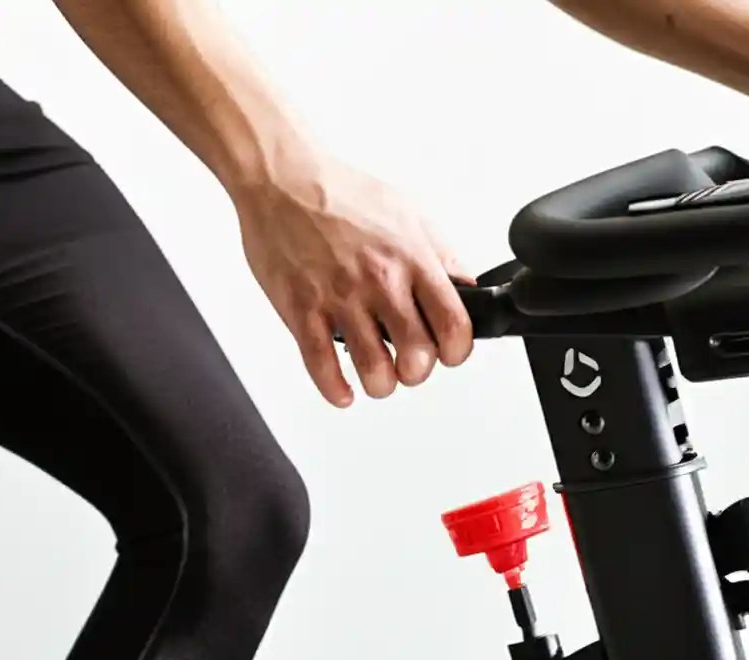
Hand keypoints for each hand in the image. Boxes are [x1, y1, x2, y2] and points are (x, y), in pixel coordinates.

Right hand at [236, 154, 474, 407]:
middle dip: (418, 372)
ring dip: (381, 384)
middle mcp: (379, 281)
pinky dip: (336, 389)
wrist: (282, 178)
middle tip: (410, 367)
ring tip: (379, 377)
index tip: (449, 354)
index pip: (453, 324)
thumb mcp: (408, 211)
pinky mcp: (301, 309)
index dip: (457, 351)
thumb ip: (441, 253)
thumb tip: (466, 285)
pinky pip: (320, 365)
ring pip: (372, 368)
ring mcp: (338, 298)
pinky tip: (343, 391)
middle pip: (416, 356)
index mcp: (411, 259)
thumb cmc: (342, 192)